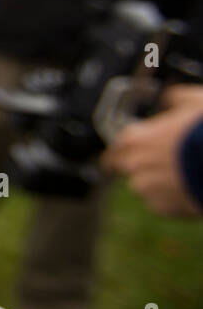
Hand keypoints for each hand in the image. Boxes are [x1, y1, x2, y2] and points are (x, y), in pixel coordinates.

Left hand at [102, 85, 202, 216]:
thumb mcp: (192, 100)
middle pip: (130, 168)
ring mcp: (146, 189)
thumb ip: (172, 99)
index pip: (116, 149)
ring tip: (188, 173)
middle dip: (145, 166)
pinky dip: (174, 198)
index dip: (127, 150)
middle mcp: (133, 165)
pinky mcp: (162, 208)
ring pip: (147, 187)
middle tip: (168, 162)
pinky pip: (163, 204)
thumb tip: (168, 99)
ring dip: (161, 183)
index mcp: (133, 139)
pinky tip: (192, 186)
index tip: (137, 150)